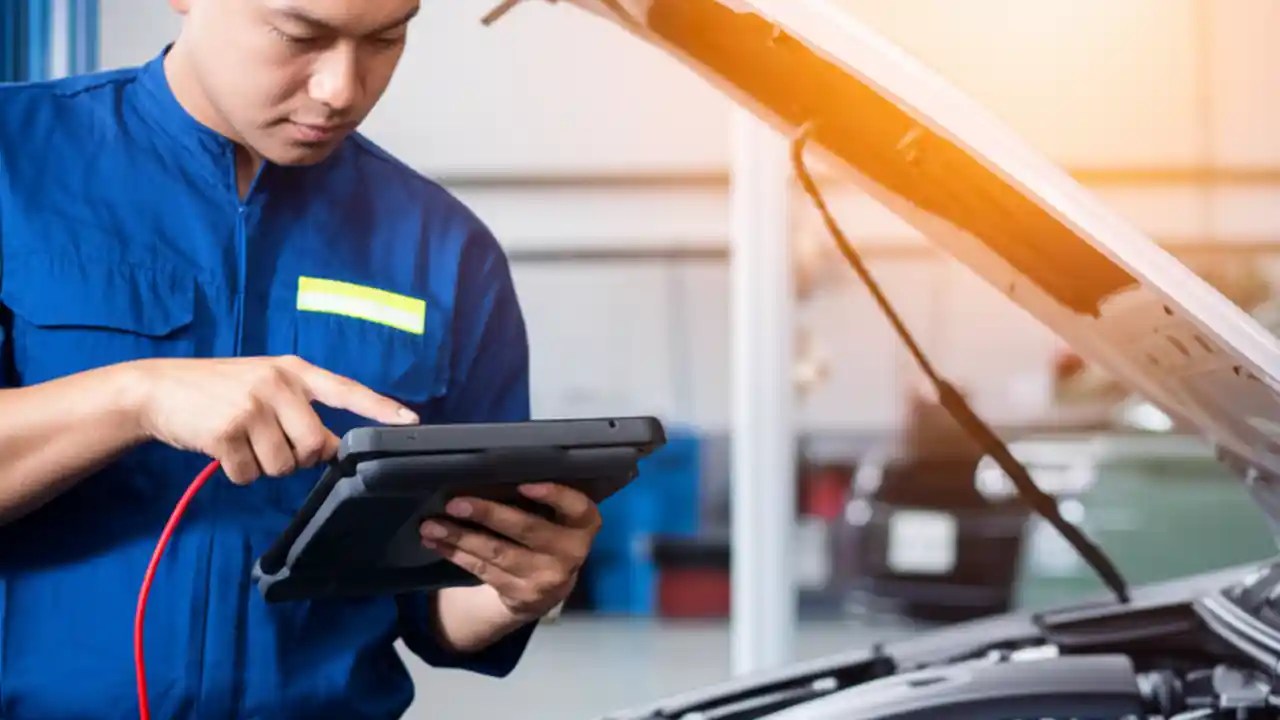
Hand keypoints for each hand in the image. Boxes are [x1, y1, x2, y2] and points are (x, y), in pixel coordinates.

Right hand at [129, 355, 417, 484]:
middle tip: (269, 443)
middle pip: (315, 446)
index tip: (410, 422)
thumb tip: (328, 449)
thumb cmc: (219, 390)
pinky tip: (222, 450)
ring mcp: (252, 406)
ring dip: (262, 466)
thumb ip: (299, 409)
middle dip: (296, 457)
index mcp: (294, 370)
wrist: (157, 389)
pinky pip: (249, 474)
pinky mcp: (226, 431)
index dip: (378, 408)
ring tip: (242, 442)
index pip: (346, 390)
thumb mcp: (264, 384)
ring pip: (283, 466)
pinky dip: (237, 472)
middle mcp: (278, 384)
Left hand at [420, 484, 601, 621]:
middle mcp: (571, 553)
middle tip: (455, 503)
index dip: (554, 495)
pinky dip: (457, 555)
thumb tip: (489, 468)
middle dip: (488, 514)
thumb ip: (539, 497)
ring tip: (432, 525)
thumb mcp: (556, 517)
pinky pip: (484, 571)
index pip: (578, 507)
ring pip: (498, 553)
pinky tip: (438, 543)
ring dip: (461, 537)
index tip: (523, 484)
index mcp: (584, 525)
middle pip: (527, 529)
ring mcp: (546, 578)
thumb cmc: (546, 534)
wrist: (546, 589)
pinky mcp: (522, 596)